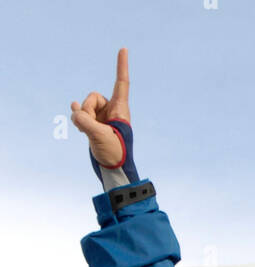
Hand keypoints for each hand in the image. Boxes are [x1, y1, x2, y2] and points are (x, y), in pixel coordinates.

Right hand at [70, 47, 130, 167]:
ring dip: (82, 117)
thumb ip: (85, 122)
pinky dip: (77, 115)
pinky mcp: (94, 126)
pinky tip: (73, 108)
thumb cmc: (115, 154)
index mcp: (120, 109)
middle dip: (87, 108)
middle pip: (93, 97)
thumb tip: (75, 113)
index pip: (121, 83)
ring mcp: (102, 118)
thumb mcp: (100, 136)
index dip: (122, 66)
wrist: (113, 171)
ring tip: (86, 132)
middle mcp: (111, 111)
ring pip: (85, 106)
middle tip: (91, 126)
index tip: (123, 49)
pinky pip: (81, 114)